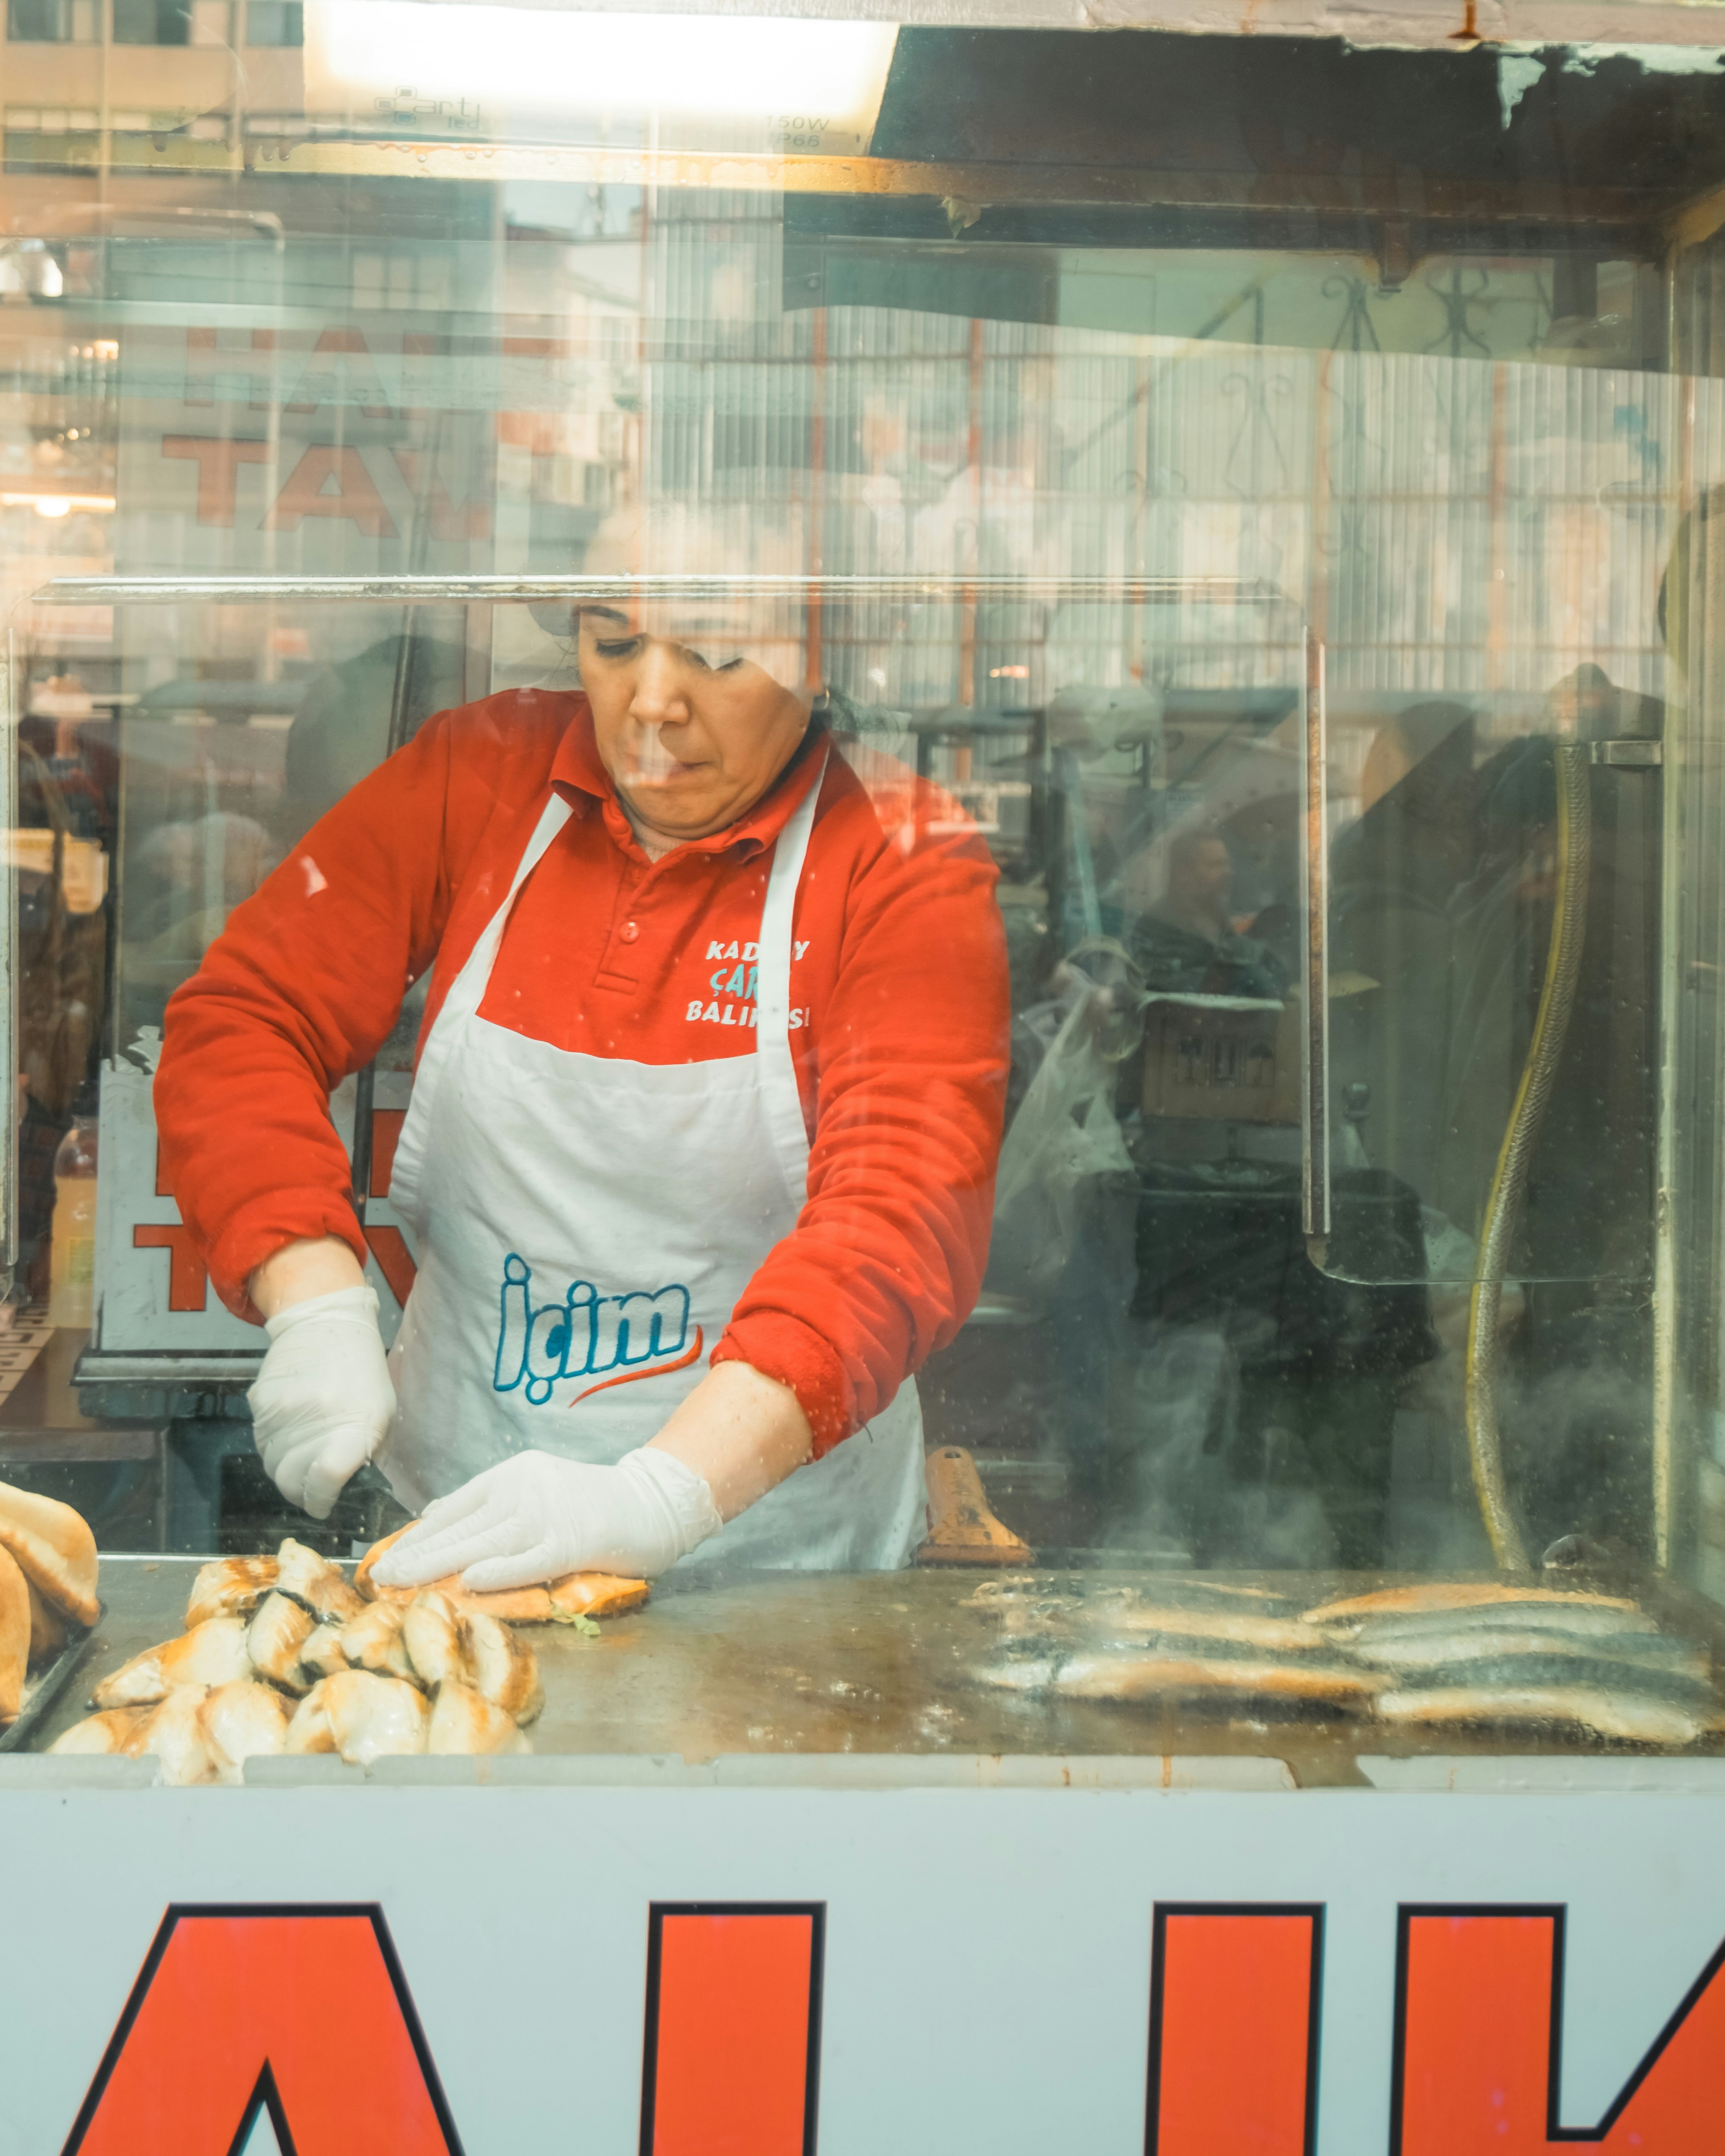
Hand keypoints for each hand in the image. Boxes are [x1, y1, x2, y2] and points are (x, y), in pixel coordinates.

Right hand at [247, 1284, 394, 1519]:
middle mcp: (312, 1421)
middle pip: (289, 1483)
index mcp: (351, 1425)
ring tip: (305, 1453)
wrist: (326, 1324)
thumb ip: (365, 1456)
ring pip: (271, 1467)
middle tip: (313, 1486)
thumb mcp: (381, 1415)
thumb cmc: (363, 1374)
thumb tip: (344, 1491)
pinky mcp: (259, 1403)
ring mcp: (280, 1412)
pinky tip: (293, 1428)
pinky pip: (261, 1442)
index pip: (324, 1480)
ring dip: (287, 1470)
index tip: (325, 1503)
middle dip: (301, 1493)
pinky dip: (275, 1446)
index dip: (322, 1500)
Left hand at [370, 1447, 721, 1591]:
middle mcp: (526, 1488)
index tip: (386, 1557)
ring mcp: (550, 1513)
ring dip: (439, 1566)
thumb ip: (491, 1504)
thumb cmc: (593, 1503)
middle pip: (461, 1526)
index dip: (418, 1535)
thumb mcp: (535, 1488)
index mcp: (514, 1473)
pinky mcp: (574, 1540)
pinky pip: (529, 1560)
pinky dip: (500, 1571)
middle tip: (378, 1577)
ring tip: (403, 1584)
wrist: (653, 1500)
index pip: (455, 1506)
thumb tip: (436, 1518)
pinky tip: (471, 1582)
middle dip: (416, 1555)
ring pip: (484, 1543)